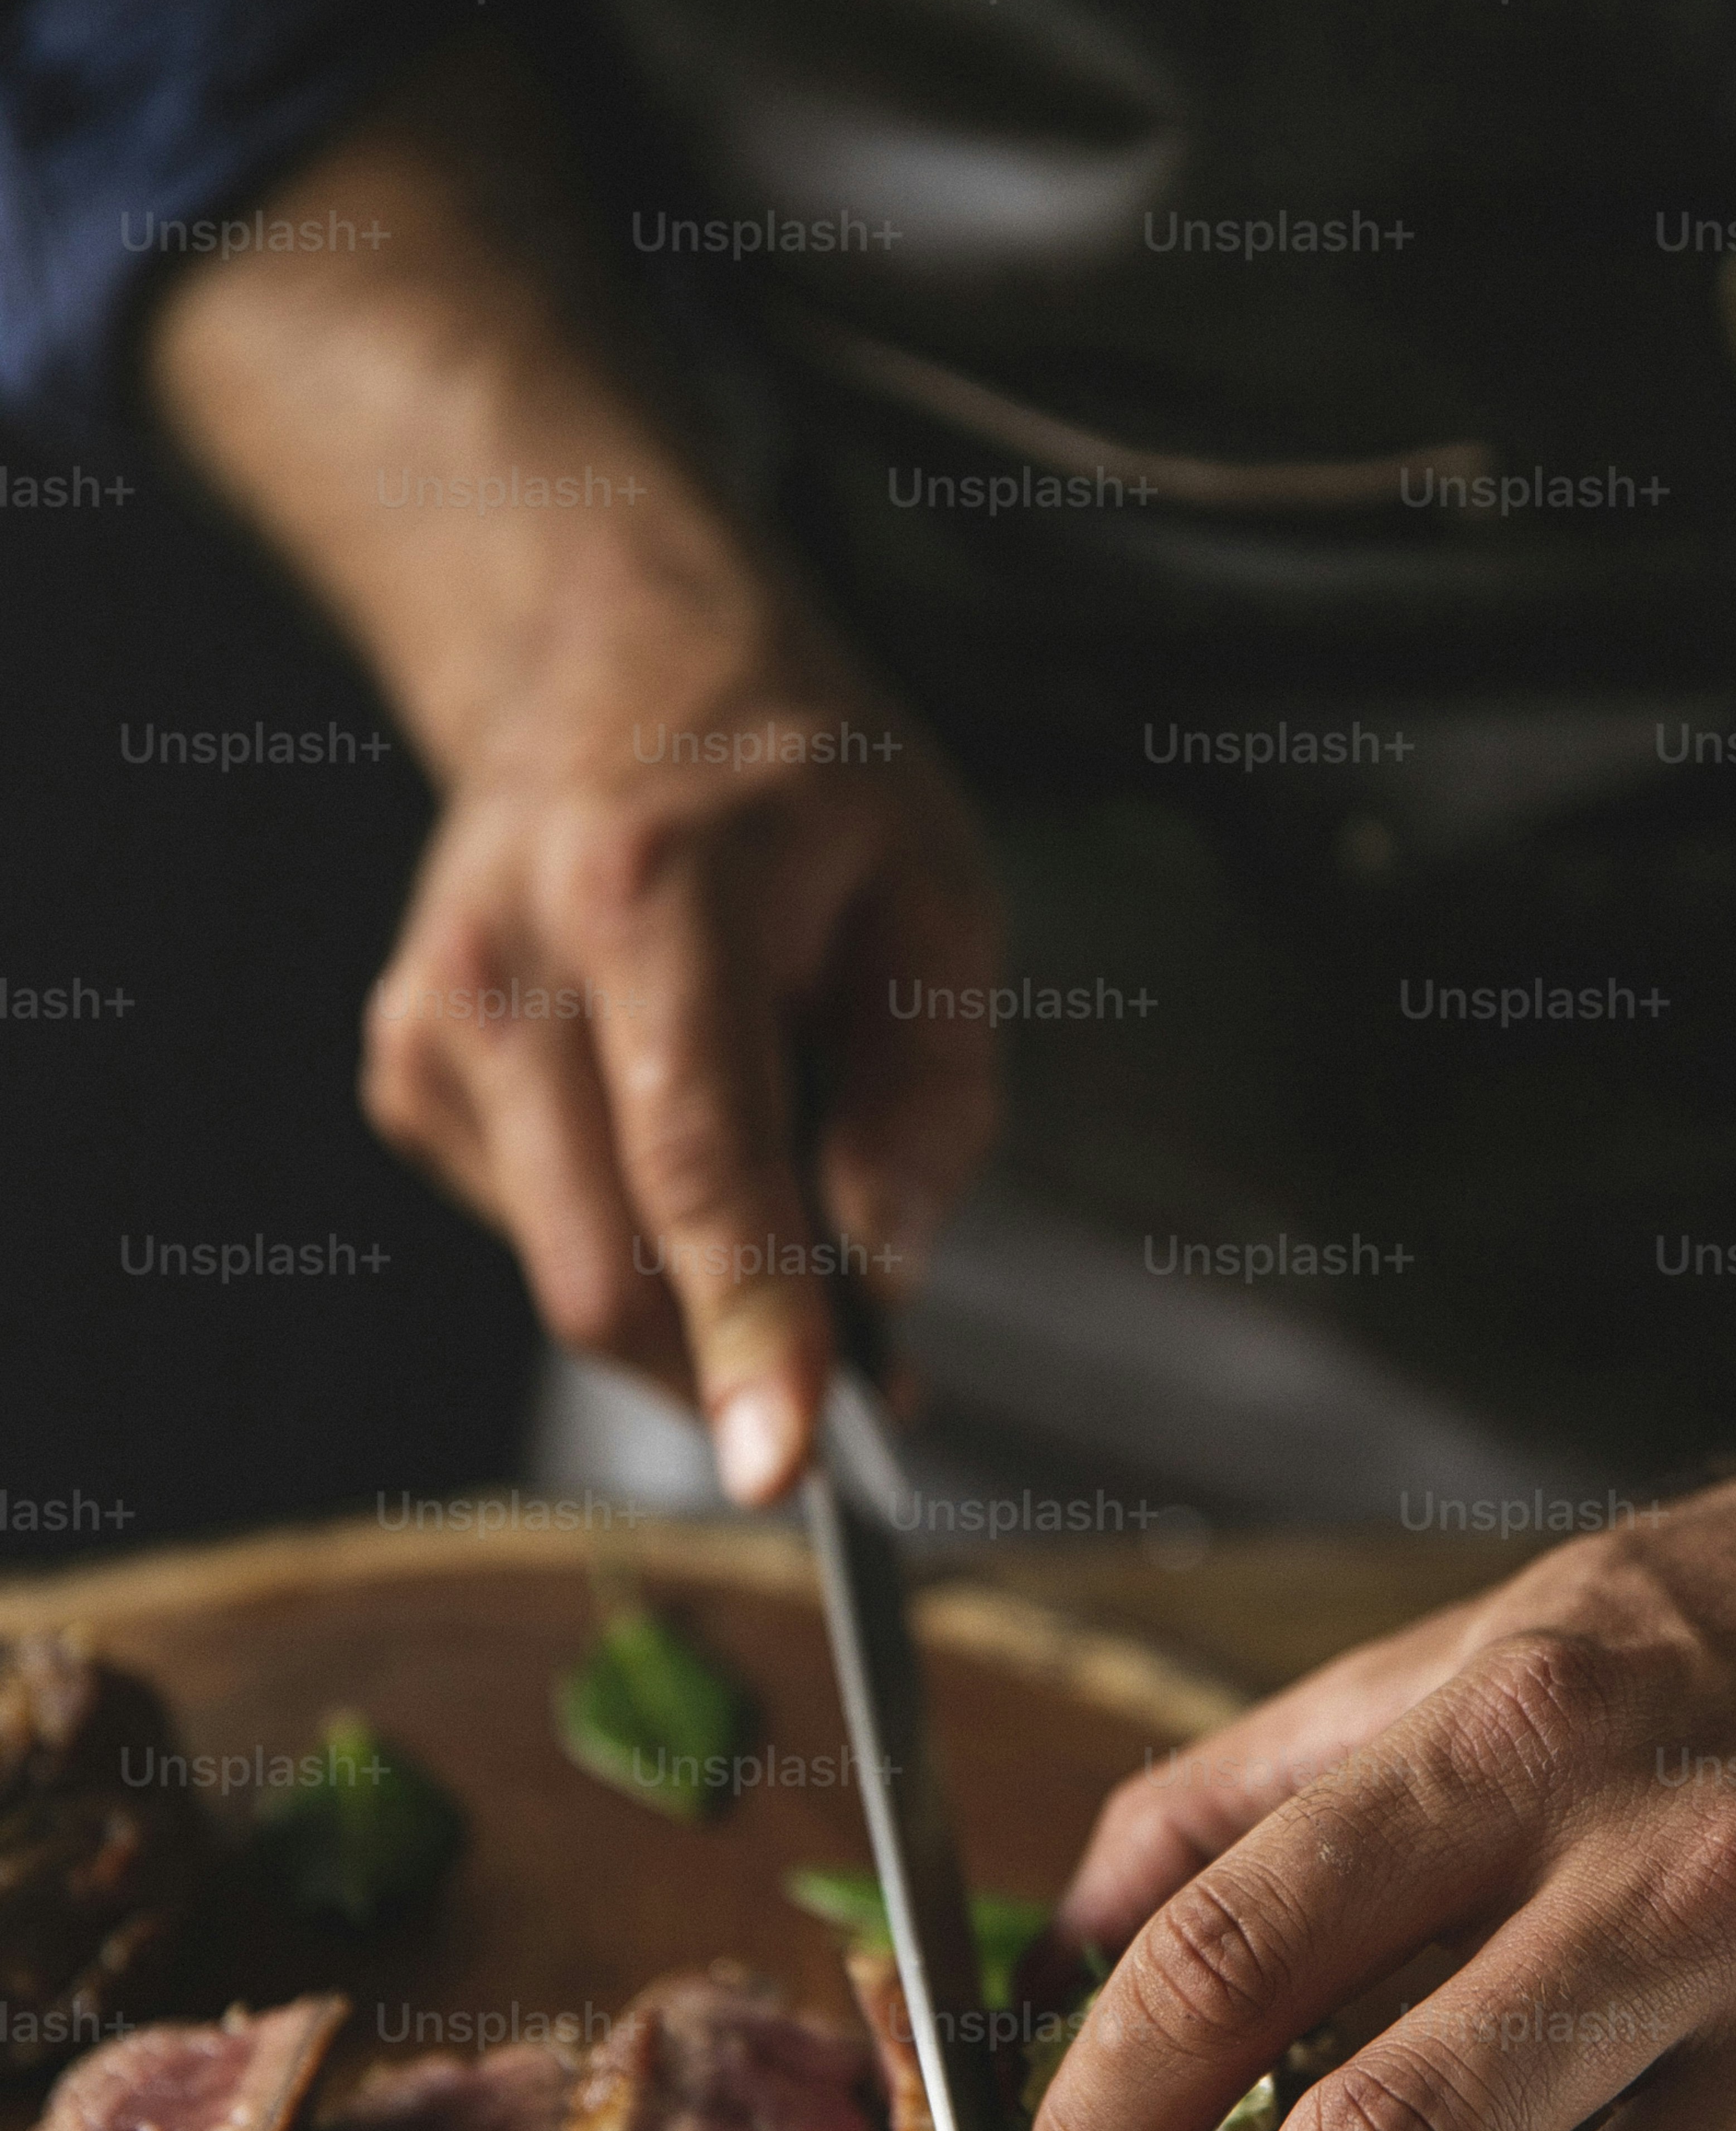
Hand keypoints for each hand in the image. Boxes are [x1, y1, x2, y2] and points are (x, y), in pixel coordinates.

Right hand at [145, 42, 999, 1497]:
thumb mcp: (936, 890)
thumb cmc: (796, 783)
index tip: (785, 1470)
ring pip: (572, 1275)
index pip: (700, 1165)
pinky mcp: (403, 1078)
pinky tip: (664, 1108)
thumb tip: (885, 1270)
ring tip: (763, 1143)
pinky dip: (629, 1229)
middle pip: (606, 1267)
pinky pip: (540, 1234)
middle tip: (863, 1374)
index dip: (748, 1332)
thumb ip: (929, 1090)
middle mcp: (509, 969)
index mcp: (654, 898)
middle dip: (735, 1363)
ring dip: (691, 1288)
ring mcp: (433, 1027)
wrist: (601, 660)